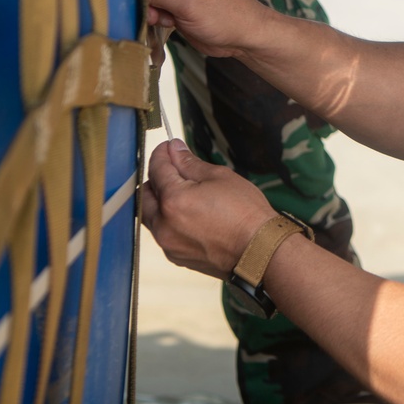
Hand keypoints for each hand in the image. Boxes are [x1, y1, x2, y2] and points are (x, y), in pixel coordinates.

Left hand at [141, 138, 273, 277]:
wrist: (258, 252)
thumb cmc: (244, 212)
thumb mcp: (218, 177)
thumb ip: (189, 163)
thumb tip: (174, 149)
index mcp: (173, 201)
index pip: (157, 169)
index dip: (162, 153)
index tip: (169, 147)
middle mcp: (164, 225)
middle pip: (145, 194)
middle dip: (156, 178)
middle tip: (175, 168)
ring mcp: (168, 244)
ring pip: (151, 215)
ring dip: (160, 200)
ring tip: (184, 191)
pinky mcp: (176, 256)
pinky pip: (163, 232)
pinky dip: (169, 219)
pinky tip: (190, 213)